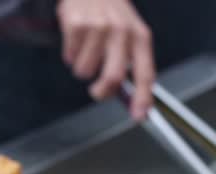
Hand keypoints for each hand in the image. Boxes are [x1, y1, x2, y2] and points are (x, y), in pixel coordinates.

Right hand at [56, 0, 154, 119]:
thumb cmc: (112, 15)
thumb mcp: (130, 33)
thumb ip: (131, 64)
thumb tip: (132, 100)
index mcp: (140, 37)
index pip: (145, 73)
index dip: (142, 98)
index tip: (139, 116)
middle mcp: (122, 31)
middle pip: (113, 77)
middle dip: (102, 92)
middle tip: (96, 91)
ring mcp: (99, 27)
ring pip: (86, 71)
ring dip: (82, 68)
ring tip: (86, 51)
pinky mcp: (77, 24)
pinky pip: (70, 58)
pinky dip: (70, 55)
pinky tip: (76, 40)